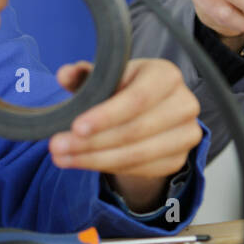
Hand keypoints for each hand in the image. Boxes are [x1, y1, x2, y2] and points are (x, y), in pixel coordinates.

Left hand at [48, 59, 201, 211]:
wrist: (149, 112)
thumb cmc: (125, 88)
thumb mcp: (106, 76)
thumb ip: (84, 74)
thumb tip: (64, 74)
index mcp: (166, 75)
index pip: (137, 99)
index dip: (106, 115)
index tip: (76, 127)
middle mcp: (183, 103)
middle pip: (135, 130)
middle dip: (92, 142)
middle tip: (57, 147)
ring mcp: (186, 134)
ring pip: (137, 155)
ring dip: (95, 159)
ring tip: (63, 158)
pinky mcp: (178, 159)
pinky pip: (141, 169)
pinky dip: (109, 169)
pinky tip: (84, 163)